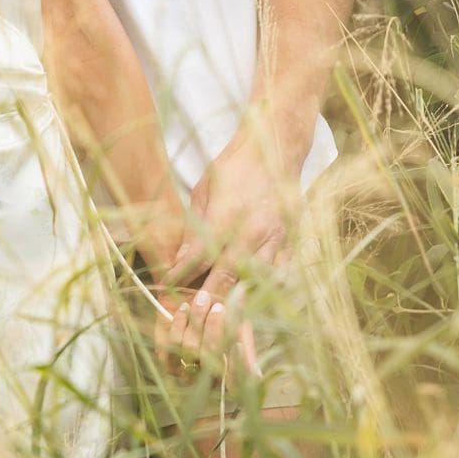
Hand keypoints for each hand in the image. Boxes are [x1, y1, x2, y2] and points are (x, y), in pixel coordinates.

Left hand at [153, 281, 259, 385]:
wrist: (202, 293)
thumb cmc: (228, 314)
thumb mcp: (241, 326)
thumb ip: (246, 345)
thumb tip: (254, 373)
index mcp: (231, 374)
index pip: (235, 386)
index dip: (236, 369)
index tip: (238, 345)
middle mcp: (208, 376)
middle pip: (210, 359)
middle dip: (214, 330)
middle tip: (219, 307)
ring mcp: (186, 368)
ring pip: (189, 348)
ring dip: (197, 320)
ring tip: (204, 298)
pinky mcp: (167, 355)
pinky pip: (169, 343)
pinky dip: (179, 323)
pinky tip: (185, 307)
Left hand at [159, 132, 300, 305]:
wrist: (273, 147)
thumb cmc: (234, 165)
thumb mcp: (205, 190)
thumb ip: (196, 227)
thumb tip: (183, 259)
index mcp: (226, 218)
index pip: (198, 259)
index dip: (181, 275)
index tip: (168, 285)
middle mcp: (252, 234)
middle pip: (226, 278)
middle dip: (207, 296)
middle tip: (192, 309)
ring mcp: (274, 240)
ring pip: (255, 282)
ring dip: (237, 297)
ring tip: (221, 310)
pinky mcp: (290, 241)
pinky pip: (280, 274)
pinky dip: (266, 287)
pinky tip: (254, 294)